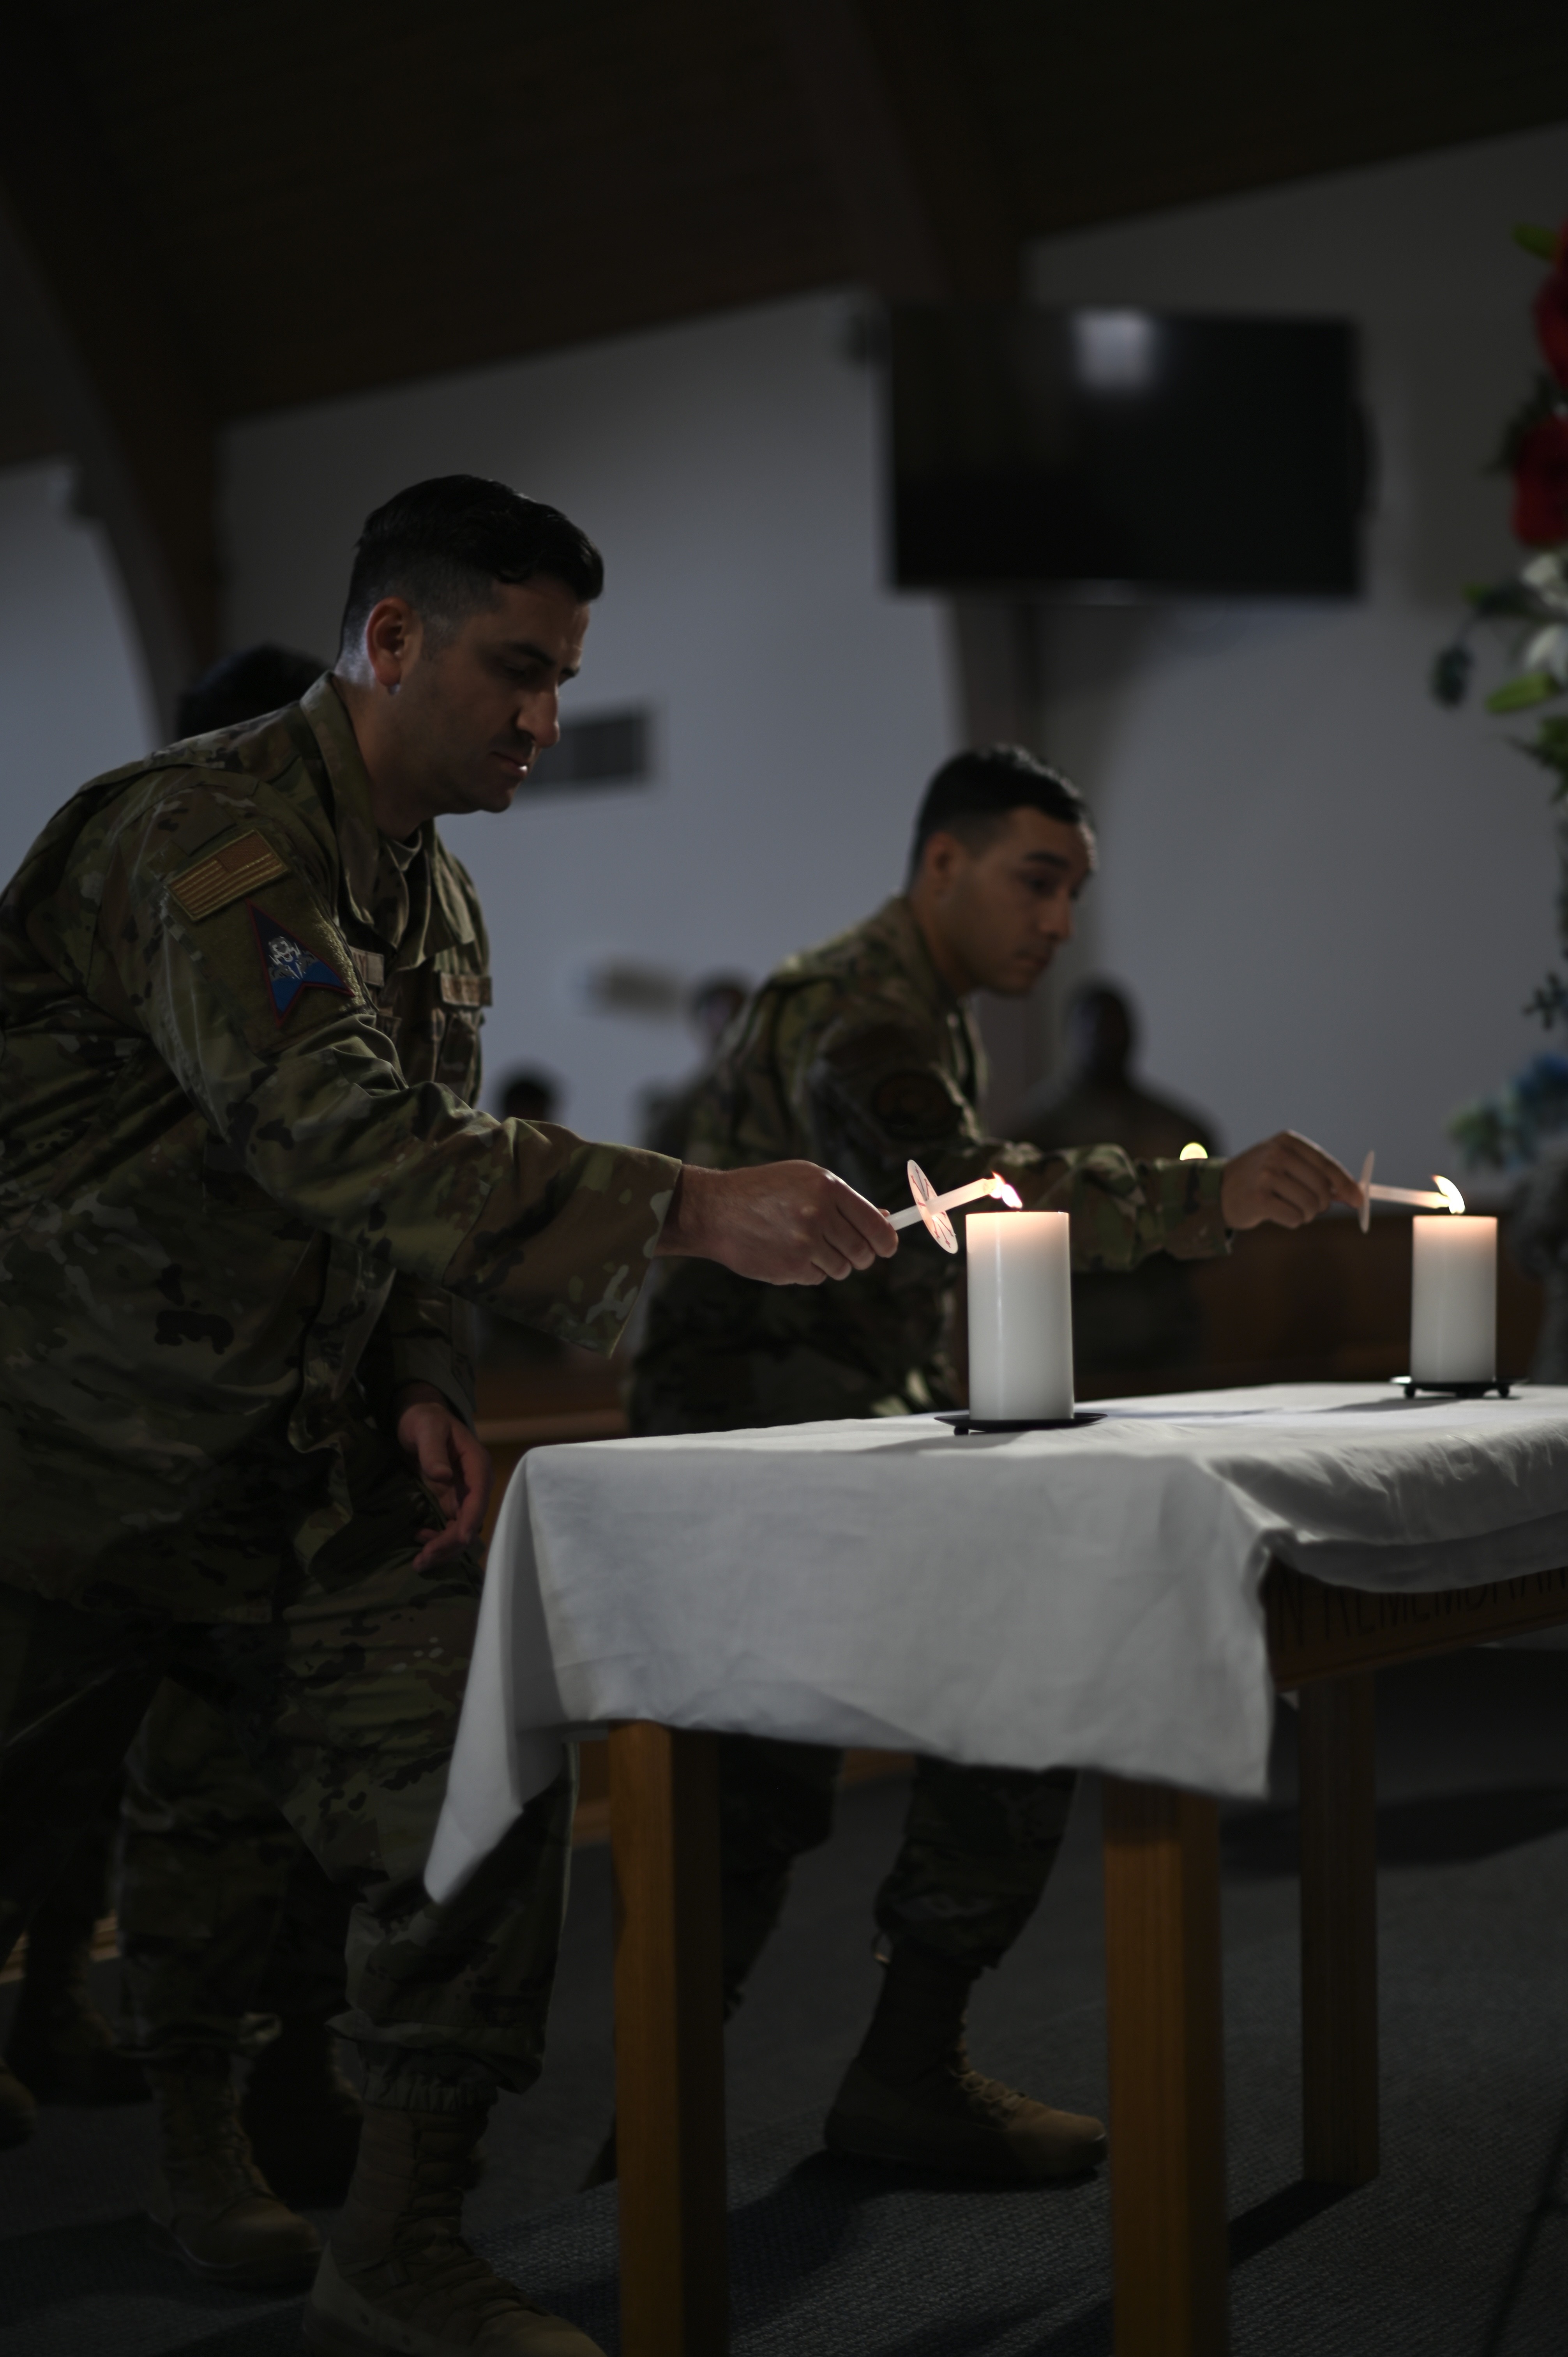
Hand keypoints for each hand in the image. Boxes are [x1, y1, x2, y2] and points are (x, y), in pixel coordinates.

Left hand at [393, 1383, 492, 1569]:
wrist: (419, 1418)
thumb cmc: (424, 1420)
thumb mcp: (427, 1429)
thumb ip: (433, 1452)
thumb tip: (442, 1477)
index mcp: (476, 1463)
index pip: (479, 1495)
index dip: (471, 1519)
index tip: (459, 1539)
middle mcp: (475, 1483)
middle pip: (471, 1519)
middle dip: (451, 1542)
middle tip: (424, 1559)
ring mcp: (463, 1494)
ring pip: (462, 1529)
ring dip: (445, 1547)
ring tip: (420, 1561)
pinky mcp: (451, 1501)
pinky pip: (450, 1526)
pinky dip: (438, 1539)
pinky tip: (420, 1538)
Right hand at [656, 1161, 899, 1284]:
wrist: (716, 1210)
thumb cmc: (764, 1191)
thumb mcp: (805, 1180)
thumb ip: (845, 1201)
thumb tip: (886, 1220)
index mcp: (828, 1188)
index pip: (877, 1226)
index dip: (887, 1242)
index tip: (887, 1247)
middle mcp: (819, 1214)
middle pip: (863, 1253)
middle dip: (860, 1255)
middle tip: (844, 1248)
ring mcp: (804, 1243)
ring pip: (842, 1268)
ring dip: (831, 1262)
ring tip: (806, 1245)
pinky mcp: (790, 1267)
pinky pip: (817, 1278)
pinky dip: (808, 1270)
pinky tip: (787, 1253)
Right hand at [1218, 1131, 1363, 1229]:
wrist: (1218, 1191)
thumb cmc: (1260, 1181)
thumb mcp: (1287, 1168)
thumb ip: (1318, 1177)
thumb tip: (1355, 1195)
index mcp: (1287, 1142)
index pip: (1326, 1165)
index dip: (1345, 1184)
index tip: (1358, 1200)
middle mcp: (1277, 1154)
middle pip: (1322, 1189)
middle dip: (1320, 1205)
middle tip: (1308, 1207)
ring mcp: (1266, 1175)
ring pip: (1310, 1206)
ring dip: (1306, 1215)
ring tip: (1287, 1208)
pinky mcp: (1259, 1198)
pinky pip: (1295, 1218)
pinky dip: (1292, 1221)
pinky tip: (1275, 1213)